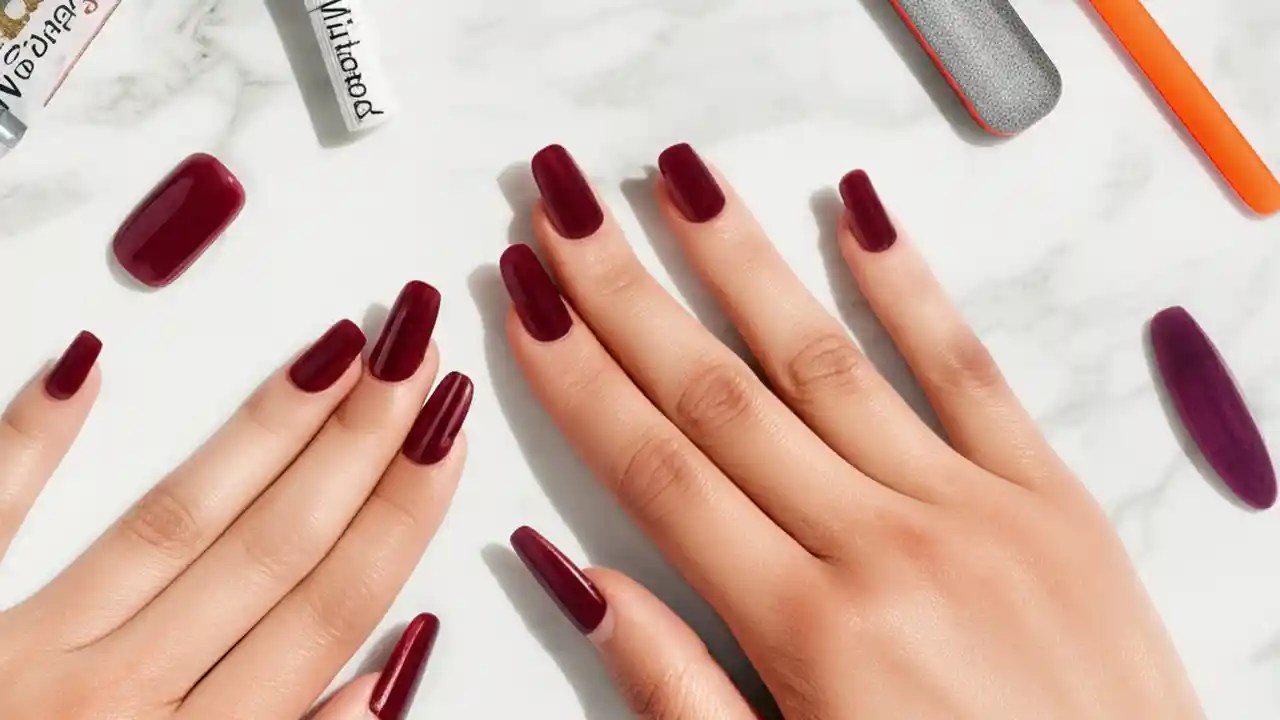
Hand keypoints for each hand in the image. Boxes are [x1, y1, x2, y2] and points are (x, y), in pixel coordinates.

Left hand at [0, 282, 468, 719]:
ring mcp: (23, 654)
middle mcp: (115, 700)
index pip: (326, 614)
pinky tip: (85, 363)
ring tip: (334, 350)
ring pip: (173, 523)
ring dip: (264, 431)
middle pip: (271, 551)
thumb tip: (384, 676)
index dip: (398, 517)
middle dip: (358, 446)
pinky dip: (29, 443)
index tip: (447, 434)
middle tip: (417, 352)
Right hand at [500, 144, 1204, 718]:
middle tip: (566, 213)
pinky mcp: (1052, 494)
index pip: (660, 473)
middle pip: (723, 396)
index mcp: (813, 631)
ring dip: (742, 263)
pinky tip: (856, 215)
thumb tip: (585, 587)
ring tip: (677, 184)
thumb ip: (683, 691)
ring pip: (828, 359)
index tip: (527, 306)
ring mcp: (975, 507)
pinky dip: (909, 286)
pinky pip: (967, 369)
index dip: (582, 382)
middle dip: (630, 296)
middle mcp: (886, 546)